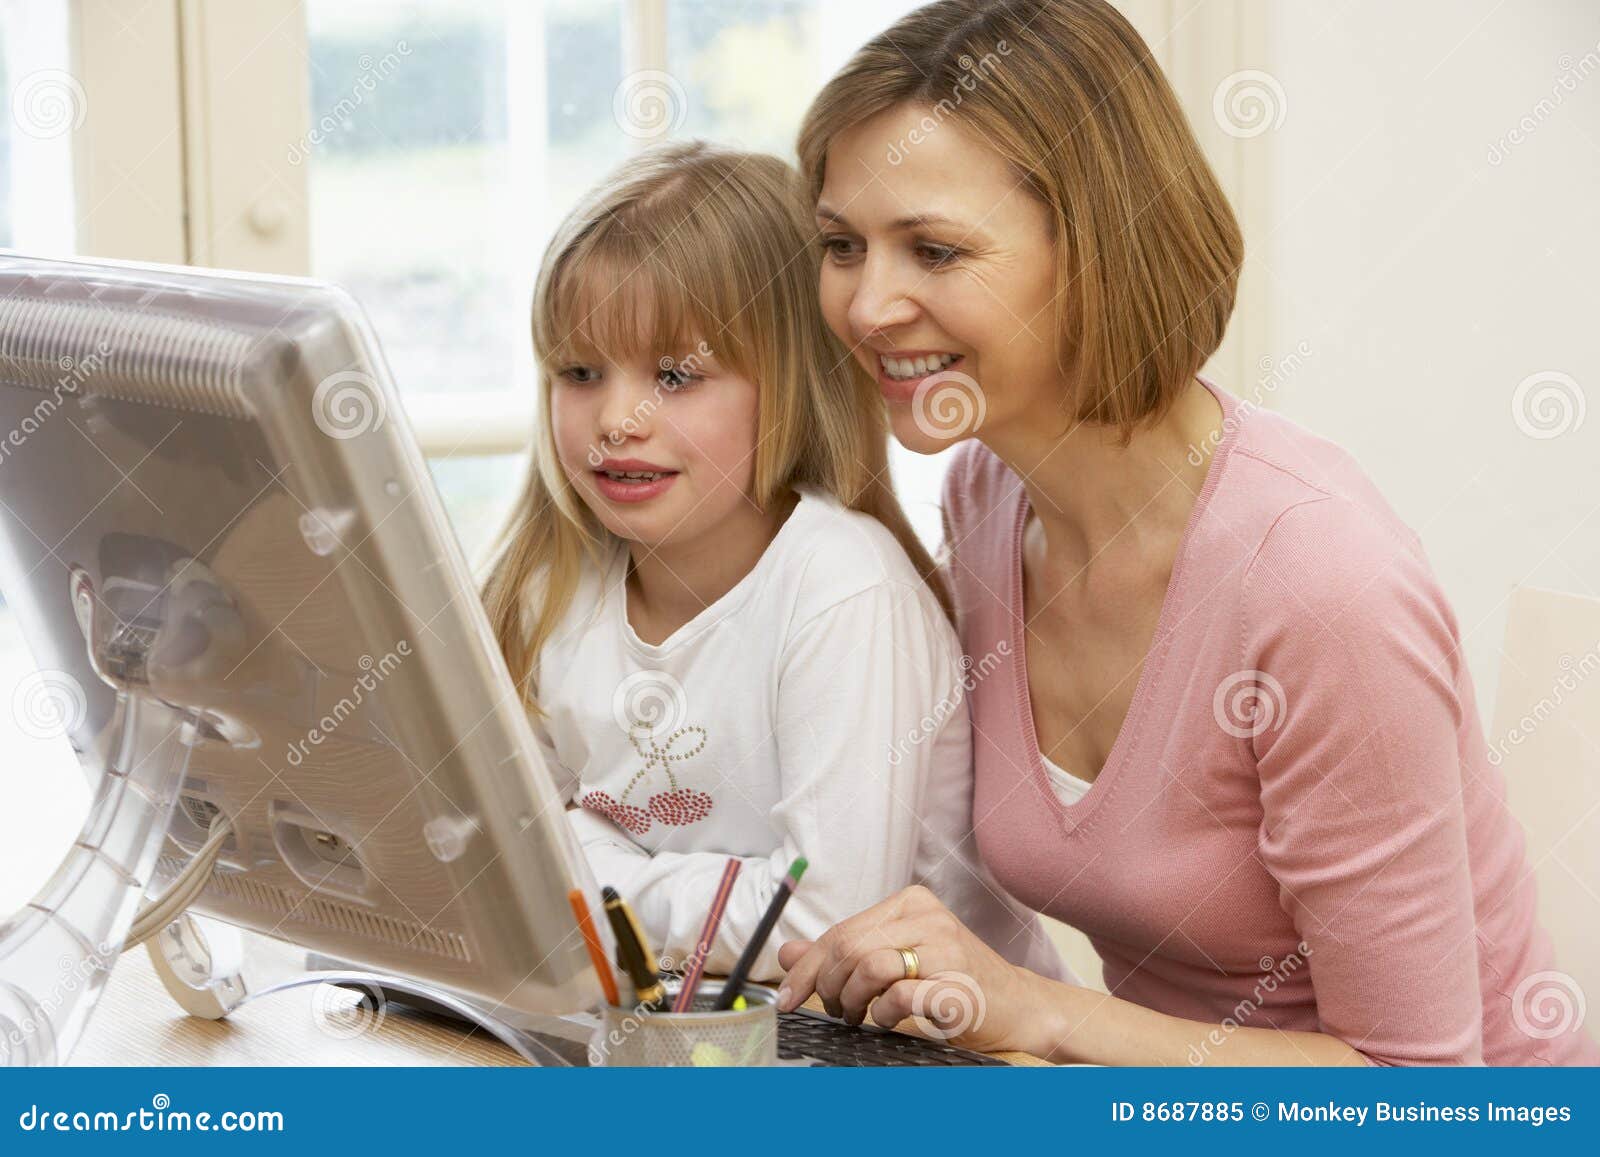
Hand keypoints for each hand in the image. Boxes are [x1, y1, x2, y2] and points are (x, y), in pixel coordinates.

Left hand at [775, 885, 1049, 1054]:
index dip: (807, 967)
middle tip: (833, 1011)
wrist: (1017, 1007)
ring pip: (868, 966)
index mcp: (910, 903)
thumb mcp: (895, 962)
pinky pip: (898, 996)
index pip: (841, 931)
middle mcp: (927, 917)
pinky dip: (883, 1014)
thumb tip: (787, 953)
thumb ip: (842, 955)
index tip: (787, 998)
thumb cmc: (953, 982)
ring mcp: (945, 947)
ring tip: (858, 1017)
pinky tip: (889, 1020)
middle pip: (849, 947)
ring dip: (851, 1001)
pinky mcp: (956, 983)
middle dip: (826, 986)